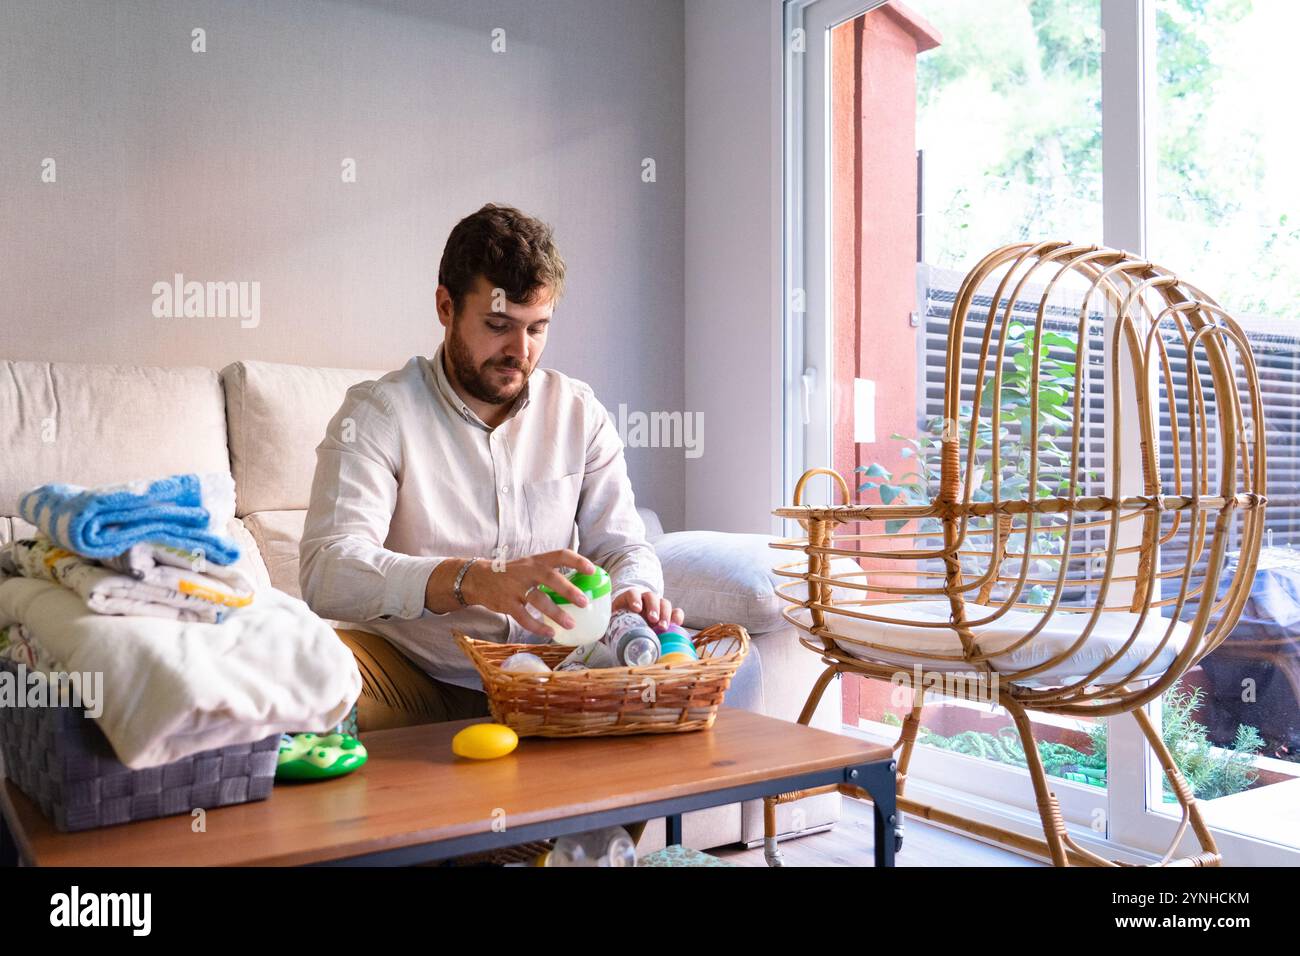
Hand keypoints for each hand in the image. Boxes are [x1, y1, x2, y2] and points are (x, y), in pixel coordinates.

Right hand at [463, 549, 597, 638]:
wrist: (479, 579)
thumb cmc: (512, 574)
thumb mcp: (529, 565)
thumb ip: (549, 572)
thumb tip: (579, 585)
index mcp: (537, 560)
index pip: (560, 555)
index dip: (577, 561)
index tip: (592, 570)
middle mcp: (527, 571)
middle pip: (550, 577)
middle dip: (568, 590)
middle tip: (584, 602)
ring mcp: (516, 588)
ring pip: (538, 600)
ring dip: (556, 613)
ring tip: (571, 624)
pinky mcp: (507, 604)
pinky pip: (524, 617)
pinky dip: (537, 627)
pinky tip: (550, 632)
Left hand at [612, 588, 684, 627]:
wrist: (632, 626)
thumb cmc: (619, 625)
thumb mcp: (612, 625)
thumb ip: (605, 630)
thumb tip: (593, 638)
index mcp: (628, 600)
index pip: (632, 593)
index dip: (635, 599)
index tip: (636, 609)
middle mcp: (644, 600)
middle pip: (651, 597)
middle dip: (653, 607)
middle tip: (653, 619)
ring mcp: (657, 607)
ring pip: (664, 603)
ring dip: (665, 613)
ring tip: (662, 626)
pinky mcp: (667, 615)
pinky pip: (675, 612)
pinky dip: (677, 616)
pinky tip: (676, 624)